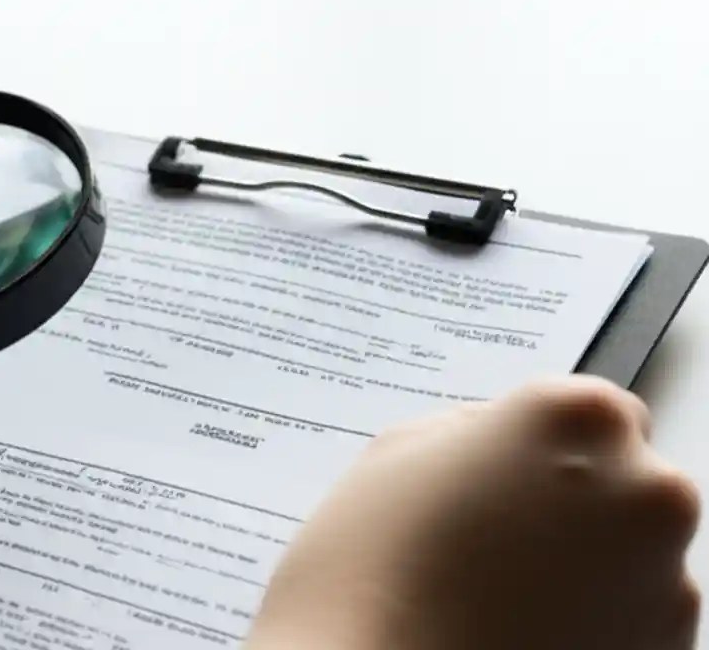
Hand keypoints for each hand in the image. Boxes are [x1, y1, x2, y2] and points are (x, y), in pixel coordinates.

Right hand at [246, 375, 699, 649]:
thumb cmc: (368, 572)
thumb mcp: (395, 452)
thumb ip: (472, 428)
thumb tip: (504, 442)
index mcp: (577, 420)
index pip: (600, 409)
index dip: (547, 446)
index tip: (506, 477)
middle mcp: (644, 490)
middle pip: (629, 477)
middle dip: (575, 500)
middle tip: (494, 535)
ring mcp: (668, 580)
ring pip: (635, 551)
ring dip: (587, 562)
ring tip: (498, 592)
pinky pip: (636, 617)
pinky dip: (594, 620)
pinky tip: (518, 628)